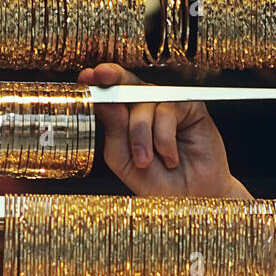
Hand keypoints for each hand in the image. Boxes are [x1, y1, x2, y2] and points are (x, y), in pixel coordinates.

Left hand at [77, 63, 248, 198]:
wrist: (189, 199)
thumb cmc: (157, 182)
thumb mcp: (123, 159)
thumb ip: (113, 130)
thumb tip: (105, 103)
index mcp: (125, 118)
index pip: (109, 94)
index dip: (98, 82)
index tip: (86, 77)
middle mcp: (145, 108)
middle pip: (127, 84)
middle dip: (114, 79)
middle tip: (102, 77)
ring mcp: (167, 106)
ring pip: (145, 103)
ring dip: (141, 135)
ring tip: (146, 160)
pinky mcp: (190, 108)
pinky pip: (168, 111)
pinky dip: (164, 138)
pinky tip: (170, 157)